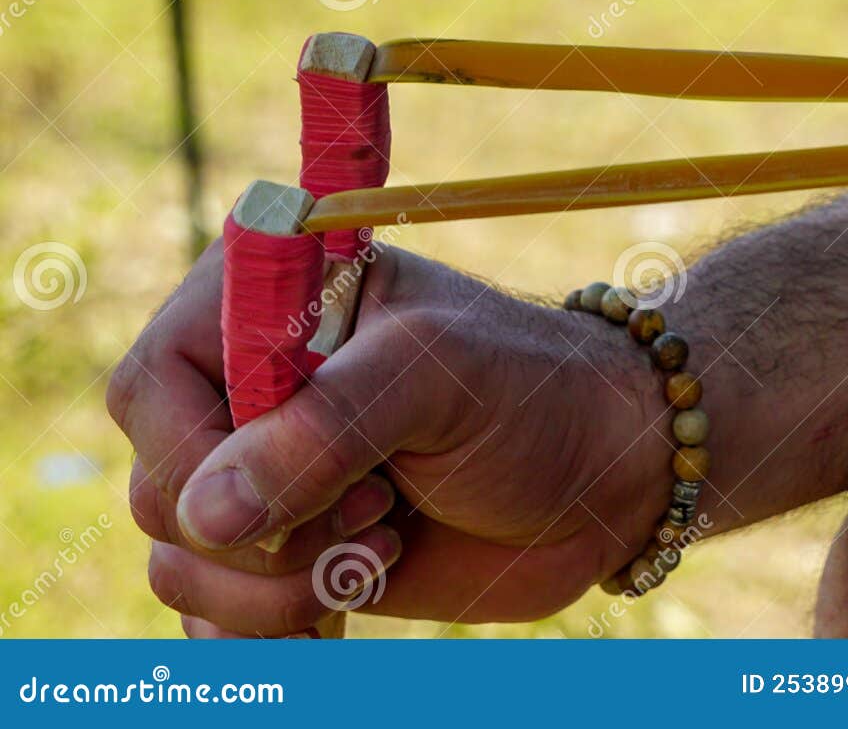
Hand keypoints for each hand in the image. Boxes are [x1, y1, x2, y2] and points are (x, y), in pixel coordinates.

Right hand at [107, 242, 669, 635]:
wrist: (606, 472)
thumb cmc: (534, 393)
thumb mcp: (438, 377)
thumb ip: (326, 429)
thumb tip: (202, 515)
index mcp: (269, 301)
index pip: (153, 384)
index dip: (199, 458)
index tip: (298, 488)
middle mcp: (251, 387)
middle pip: (161, 489)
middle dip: (265, 534)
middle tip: (381, 507)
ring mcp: (268, 473)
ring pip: (183, 564)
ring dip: (278, 589)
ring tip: (386, 544)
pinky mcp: (293, 549)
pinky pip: (214, 613)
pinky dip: (262, 632)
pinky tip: (342, 606)